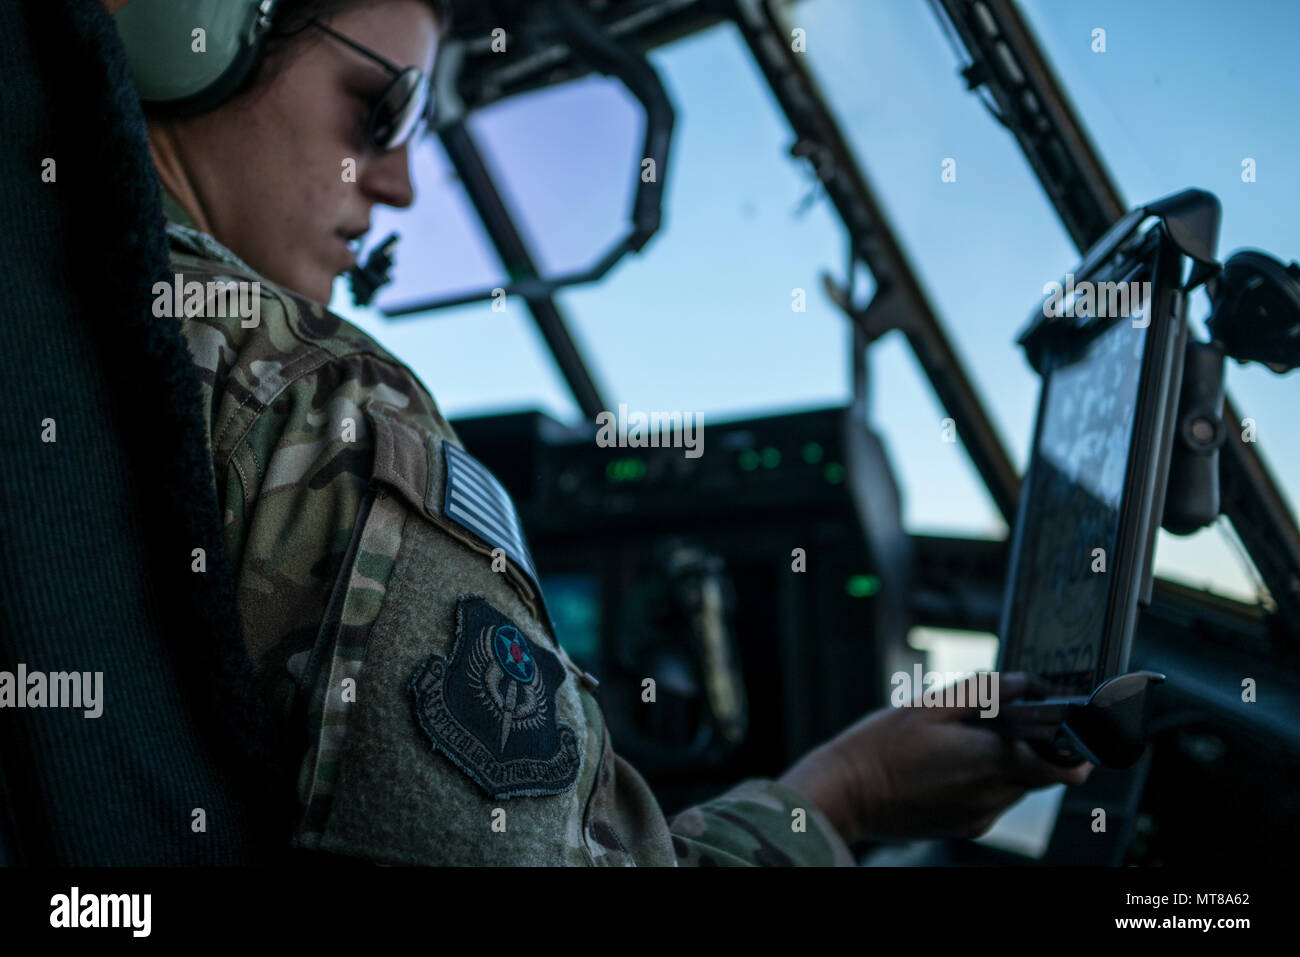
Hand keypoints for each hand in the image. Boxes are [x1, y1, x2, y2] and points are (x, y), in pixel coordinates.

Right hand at [777, 673, 1092, 844]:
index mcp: (991, 761)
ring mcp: (979, 817)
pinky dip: (984, 781)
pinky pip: (992, 801)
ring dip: (1006, 764)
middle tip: (1002, 725)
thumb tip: (1027, 683)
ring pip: (1017, 788)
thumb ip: (986, 692)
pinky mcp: (965, 827)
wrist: (845, 794)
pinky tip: (949, 766)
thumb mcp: (931, 705)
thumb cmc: (880, 747)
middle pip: (1043, 776)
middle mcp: (993, 796)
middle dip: (1033, 749)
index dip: (1072, 748)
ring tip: (964, 744)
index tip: (1062, 727)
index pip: (1065, 768)